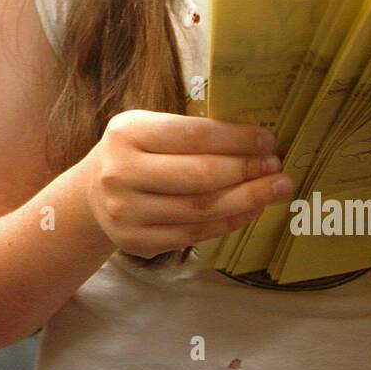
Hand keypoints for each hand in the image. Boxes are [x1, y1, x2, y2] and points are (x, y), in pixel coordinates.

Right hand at [82, 110, 292, 259]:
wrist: (92, 193)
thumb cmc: (135, 153)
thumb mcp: (149, 128)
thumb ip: (191, 133)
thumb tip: (255, 142)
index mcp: (127, 133)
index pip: (194, 135)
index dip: (237, 139)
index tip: (268, 141)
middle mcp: (121, 172)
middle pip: (200, 176)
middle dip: (247, 171)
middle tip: (277, 167)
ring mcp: (126, 211)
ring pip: (201, 209)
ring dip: (247, 199)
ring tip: (276, 189)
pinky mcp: (136, 241)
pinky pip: (193, 234)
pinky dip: (229, 222)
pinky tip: (251, 210)